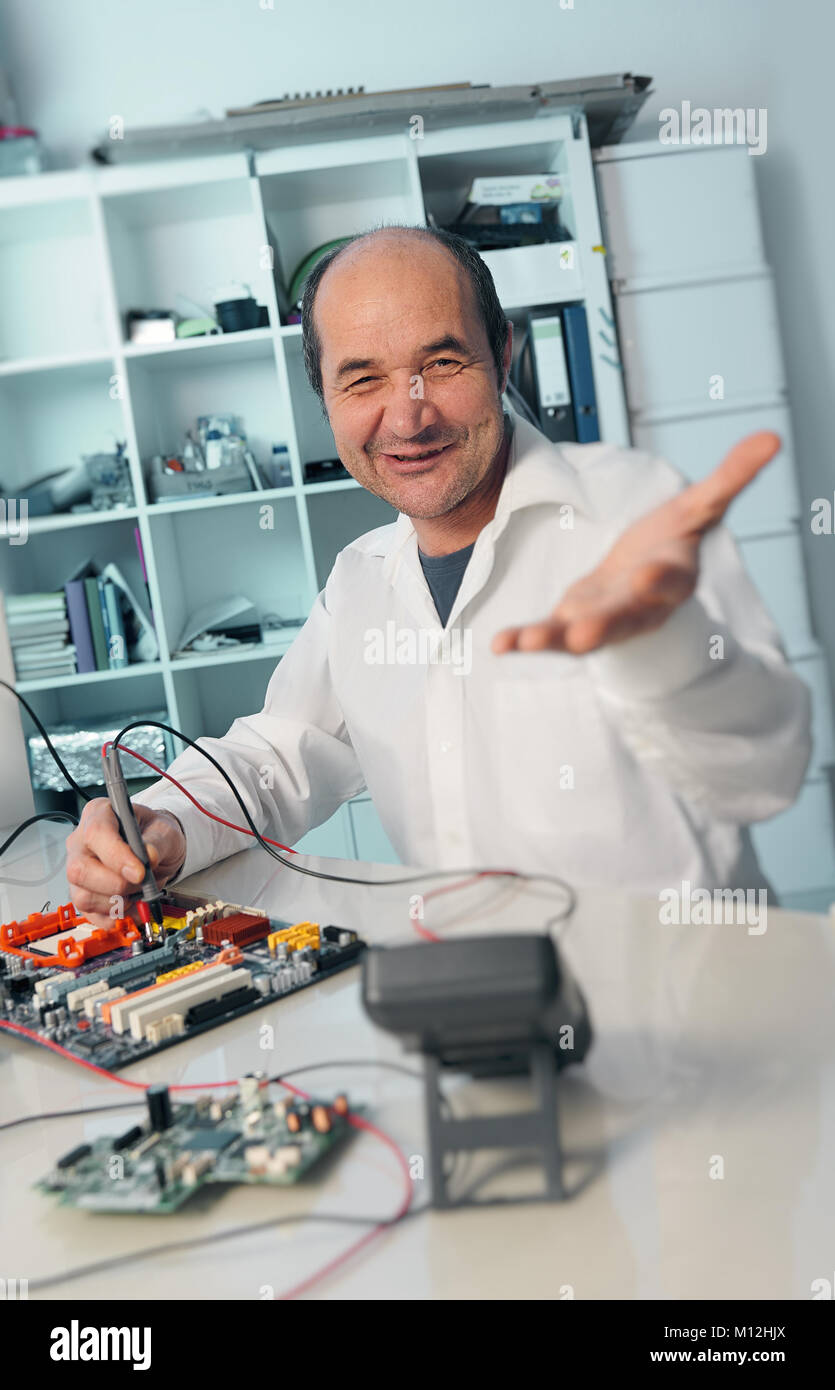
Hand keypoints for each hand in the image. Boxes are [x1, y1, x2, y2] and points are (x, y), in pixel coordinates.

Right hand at [66, 799, 185, 928]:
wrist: (155, 850)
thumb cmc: (154, 834)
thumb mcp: (164, 830)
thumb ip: (157, 841)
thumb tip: (149, 856)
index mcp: (98, 815)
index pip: (96, 833)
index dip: (116, 856)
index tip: (139, 873)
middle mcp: (80, 843)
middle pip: (79, 870)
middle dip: (116, 885)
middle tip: (142, 884)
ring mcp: (78, 870)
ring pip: (82, 897)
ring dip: (117, 903)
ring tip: (139, 892)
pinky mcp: (82, 893)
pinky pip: (90, 914)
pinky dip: (116, 916)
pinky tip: (132, 905)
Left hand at [492, 432, 780, 655]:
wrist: (647, 587)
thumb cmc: (672, 544)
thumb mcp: (699, 509)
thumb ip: (731, 478)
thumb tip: (773, 438)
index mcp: (670, 577)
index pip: (668, 578)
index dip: (660, 579)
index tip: (649, 575)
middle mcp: (637, 607)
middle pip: (622, 617)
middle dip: (603, 625)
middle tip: (584, 634)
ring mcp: (604, 620)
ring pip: (580, 634)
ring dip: (552, 638)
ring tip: (522, 642)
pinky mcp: (573, 624)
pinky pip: (548, 634)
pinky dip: (524, 639)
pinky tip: (499, 643)